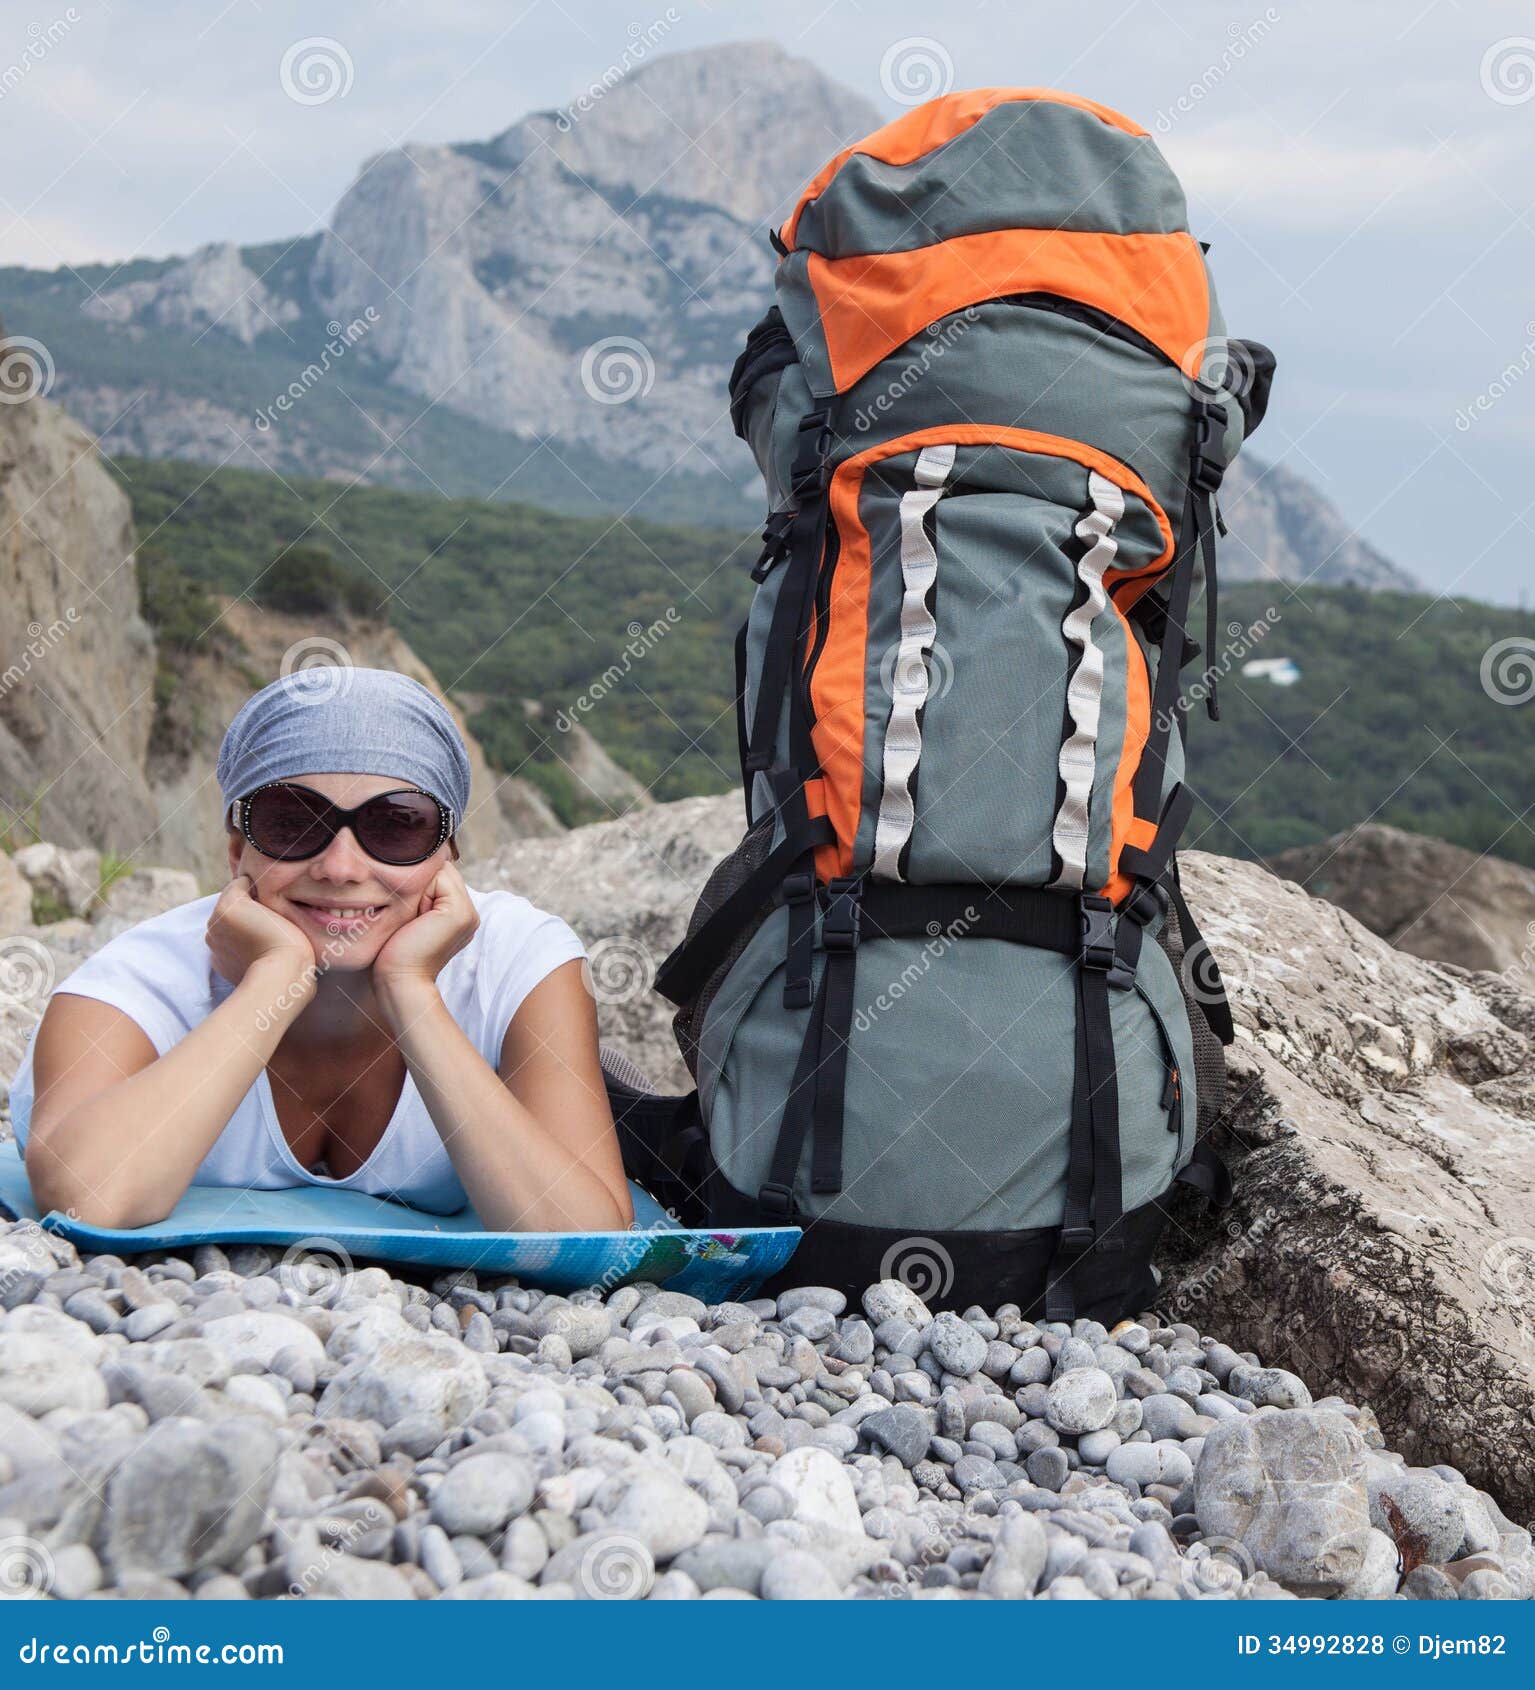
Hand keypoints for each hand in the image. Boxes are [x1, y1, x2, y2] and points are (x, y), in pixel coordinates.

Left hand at [206, 875, 315, 998]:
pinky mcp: (220, 965)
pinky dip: (240, 947)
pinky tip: (258, 952)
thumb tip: (249, 888)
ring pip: (231, 928)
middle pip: (234, 908)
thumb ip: (257, 890)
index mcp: (225, 906)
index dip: (259, 891)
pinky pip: (229, 948)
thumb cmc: (284, 939)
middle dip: (249, 910)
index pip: (241, 886)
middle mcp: (212, 924)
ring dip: (244, 929)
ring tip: (266, 938)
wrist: (281, 979)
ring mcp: (214, 947)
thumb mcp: (274, 903)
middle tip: (272, 921)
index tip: (274, 904)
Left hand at [372, 863, 479, 1013]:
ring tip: (414, 918)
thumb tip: (414, 866)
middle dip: (422, 884)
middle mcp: (471, 913)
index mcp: (460, 916)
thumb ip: (421, 895)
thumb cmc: (394, 955)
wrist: (400, 982)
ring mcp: (469, 913)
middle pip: (444, 871)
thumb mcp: (410, 918)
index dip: (419, 886)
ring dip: (420, 887)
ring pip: (442, 872)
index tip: (409, 916)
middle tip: (411, 918)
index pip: (441, 877)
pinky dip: (421, 891)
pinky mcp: (461, 913)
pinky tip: (416, 917)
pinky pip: (439, 878)